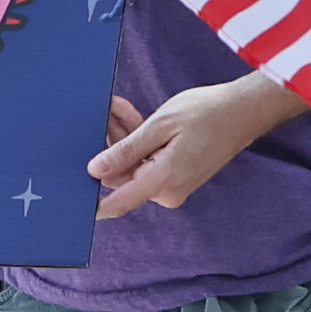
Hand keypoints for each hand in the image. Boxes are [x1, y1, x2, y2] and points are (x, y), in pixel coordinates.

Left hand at [89, 75, 310, 217]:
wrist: (242, 112)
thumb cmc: (205, 114)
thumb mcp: (159, 126)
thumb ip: (126, 150)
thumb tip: (94, 171)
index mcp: (162, 181)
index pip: (117, 202)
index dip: (91, 204)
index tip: (67, 201)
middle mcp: (167, 191)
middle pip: (122, 176)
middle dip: (110, 144)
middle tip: (107, 110)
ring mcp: (172, 185)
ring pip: (132, 166)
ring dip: (123, 138)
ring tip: (120, 107)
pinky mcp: (175, 176)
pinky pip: (146, 163)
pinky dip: (138, 142)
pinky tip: (132, 117)